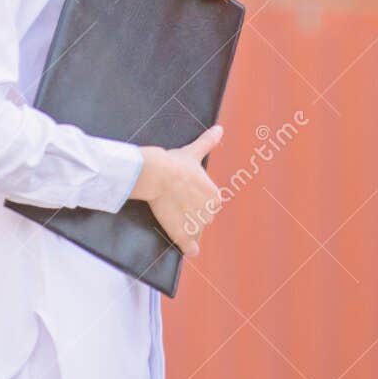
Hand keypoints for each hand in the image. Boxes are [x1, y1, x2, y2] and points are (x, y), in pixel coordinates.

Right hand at [133, 124, 224, 256]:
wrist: (158, 174)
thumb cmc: (176, 163)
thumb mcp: (195, 152)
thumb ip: (208, 142)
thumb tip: (220, 128)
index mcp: (215, 196)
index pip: (210, 205)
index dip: (197, 202)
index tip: (186, 197)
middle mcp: (209, 212)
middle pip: (203, 219)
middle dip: (194, 216)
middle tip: (178, 208)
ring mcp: (196, 225)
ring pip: (196, 232)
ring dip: (189, 230)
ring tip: (176, 220)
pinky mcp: (183, 234)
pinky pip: (191, 247)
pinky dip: (190, 249)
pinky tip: (189, 250)